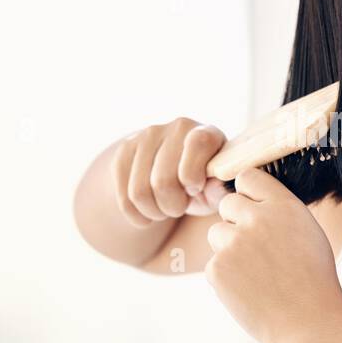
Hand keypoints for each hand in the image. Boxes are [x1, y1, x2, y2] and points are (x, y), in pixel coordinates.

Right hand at [110, 117, 229, 224]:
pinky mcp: (124, 150)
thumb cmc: (202, 184)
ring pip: (139, 192)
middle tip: (180, 207)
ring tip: (165, 208)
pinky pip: (123, 198)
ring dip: (154, 212)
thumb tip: (216, 187)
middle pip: (163, 181)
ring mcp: (146, 136)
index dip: (193, 174)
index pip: (198, 144)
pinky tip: (149, 210)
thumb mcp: (214, 190)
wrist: (171, 172)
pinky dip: (137, 215)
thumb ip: (218, 191)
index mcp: (206, 132)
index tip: (195, 189)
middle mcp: (175, 128)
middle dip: (173, 206)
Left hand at [204, 167, 341, 342]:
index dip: (248, 194)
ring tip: (258, 275)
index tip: (252, 208)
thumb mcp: (308, 234)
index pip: (248, 177)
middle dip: (236, 221)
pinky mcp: (217, 269)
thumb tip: (248, 201)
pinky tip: (251, 292)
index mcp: (284, 206)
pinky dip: (227, 278)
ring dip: (229, 249)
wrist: (311, 326)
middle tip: (256, 249)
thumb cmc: (314, 283)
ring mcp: (234, 244)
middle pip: (227, 203)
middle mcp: (257, 219)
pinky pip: (213, 265)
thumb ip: (278, 213)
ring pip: (217, 234)